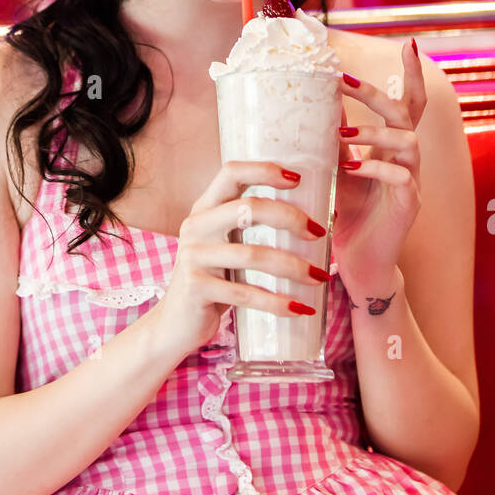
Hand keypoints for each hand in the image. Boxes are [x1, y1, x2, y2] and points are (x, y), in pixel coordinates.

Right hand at [153, 161, 330, 358]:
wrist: (174, 325)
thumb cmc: (212, 281)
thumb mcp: (223, 248)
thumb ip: (251, 232)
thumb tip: (314, 226)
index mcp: (204, 209)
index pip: (231, 173)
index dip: (264, 170)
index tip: (298, 179)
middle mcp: (195, 227)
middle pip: (249, 207)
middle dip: (291, 218)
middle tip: (318, 234)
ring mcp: (193, 257)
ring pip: (253, 255)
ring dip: (294, 266)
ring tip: (320, 277)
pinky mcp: (196, 288)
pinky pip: (246, 293)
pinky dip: (278, 302)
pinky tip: (300, 308)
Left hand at [332, 39, 425, 293]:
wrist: (357, 264)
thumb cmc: (346, 215)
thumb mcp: (334, 171)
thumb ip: (331, 142)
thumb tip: (310, 107)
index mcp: (391, 147)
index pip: (409, 103)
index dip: (411, 74)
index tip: (409, 43)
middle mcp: (406, 159)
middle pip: (405, 113)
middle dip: (377, 93)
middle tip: (345, 82)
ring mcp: (411, 181)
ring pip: (408, 141)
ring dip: (373, 132)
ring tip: (342, 135)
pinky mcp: (409, 207)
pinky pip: (402, 179)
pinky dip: (377, 169)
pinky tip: (353, 169)